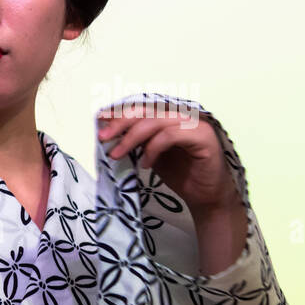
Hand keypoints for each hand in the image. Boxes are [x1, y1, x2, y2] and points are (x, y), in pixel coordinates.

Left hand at [97, 99, 240, 215]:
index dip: (120, 113)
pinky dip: (153, 148)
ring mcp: (195, 123)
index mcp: (170, 115)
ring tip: (117, 155)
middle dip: (121, 123)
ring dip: (132, 138)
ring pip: (156, 121)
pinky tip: (146, 164)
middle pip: (146, 111)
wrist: (205, 195)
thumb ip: (135, 140)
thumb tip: (108, 132)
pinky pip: (171, 135)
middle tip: (102, 138)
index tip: (99, 120)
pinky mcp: (203, 136)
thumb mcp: (150, 153)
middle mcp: (183, 115)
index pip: (142, 108)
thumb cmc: (179, 173)